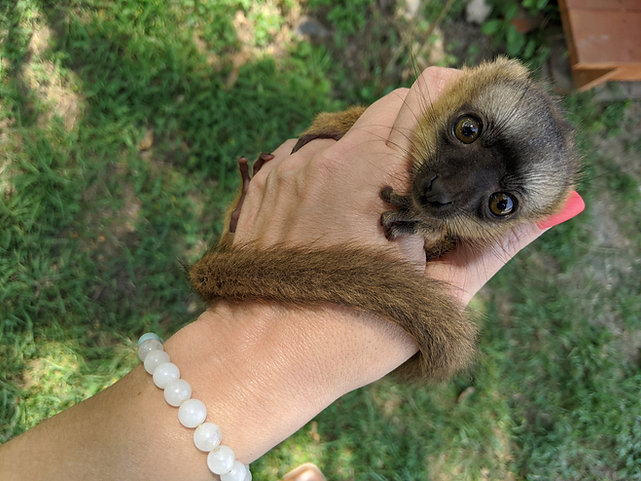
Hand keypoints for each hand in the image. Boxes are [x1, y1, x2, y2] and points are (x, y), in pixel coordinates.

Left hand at [230, 67, 583, 305]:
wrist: (261, 356)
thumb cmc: (352, 334)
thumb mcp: (440, 295)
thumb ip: (497, 244)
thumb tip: (552, 210)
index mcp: (381, 173)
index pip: (427, 93)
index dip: (452, 108)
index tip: (462, 140)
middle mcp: (333, 156)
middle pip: (388, 103)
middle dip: (414, 129)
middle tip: (423, 182)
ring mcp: (292, 166)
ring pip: (346, 128)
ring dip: (367, 151)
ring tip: (372, 208)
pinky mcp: (264, 181)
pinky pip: (307, 152)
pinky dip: (328, 169)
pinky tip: (331, 214)